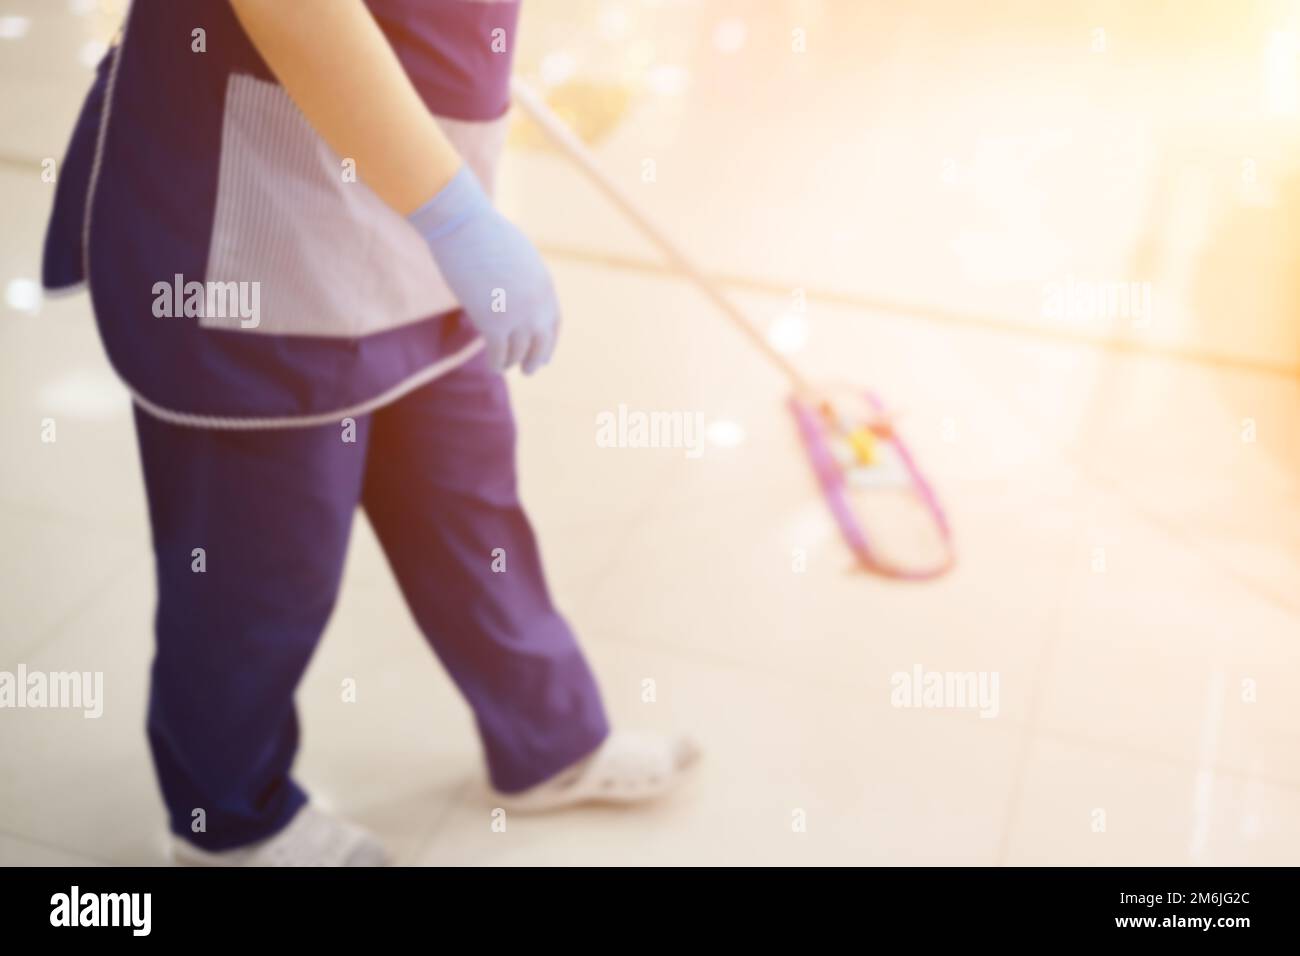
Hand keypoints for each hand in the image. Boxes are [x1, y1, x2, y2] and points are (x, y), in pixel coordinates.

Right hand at [409, 166, 558, 373]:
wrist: (463, 226)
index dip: (549, 342)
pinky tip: (493, 366)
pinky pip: (499, 353)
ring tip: (504, 367)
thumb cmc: (483, 234)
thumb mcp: (515, 257)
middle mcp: (536, 304)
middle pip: (541, 342)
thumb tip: (515, 296)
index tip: (545, 354)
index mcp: (545, 285)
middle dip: (535, 359)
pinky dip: (497, 363)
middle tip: (529, 370)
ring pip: (519, 351)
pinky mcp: (493, 323)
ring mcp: (517, 315)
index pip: (553, 322)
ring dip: (512, 362)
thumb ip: (522, 280)